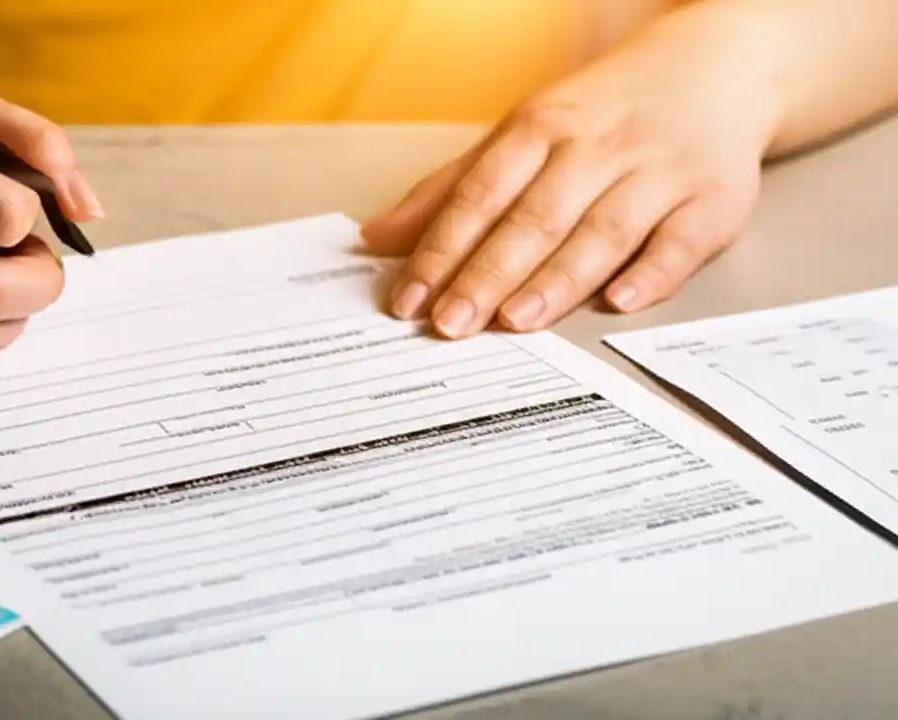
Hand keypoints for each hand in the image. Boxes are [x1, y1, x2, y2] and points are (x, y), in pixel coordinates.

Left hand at [361, 23, 778, 337]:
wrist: (718, 67)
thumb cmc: (603, 113)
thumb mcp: (521, 134)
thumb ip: (451, 190)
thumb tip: (376, 239)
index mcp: (542, 127)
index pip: (480, 194)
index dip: (440, 248)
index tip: (407, 298)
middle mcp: (598, 146)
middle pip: (535, 217)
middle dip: (487, 274)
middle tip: (449, 323)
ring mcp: (659, 172)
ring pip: (601, 231)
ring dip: (556, 280)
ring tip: (513, 321)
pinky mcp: (713, 199)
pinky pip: (682, 241)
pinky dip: (652, 273)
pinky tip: (618, 302)